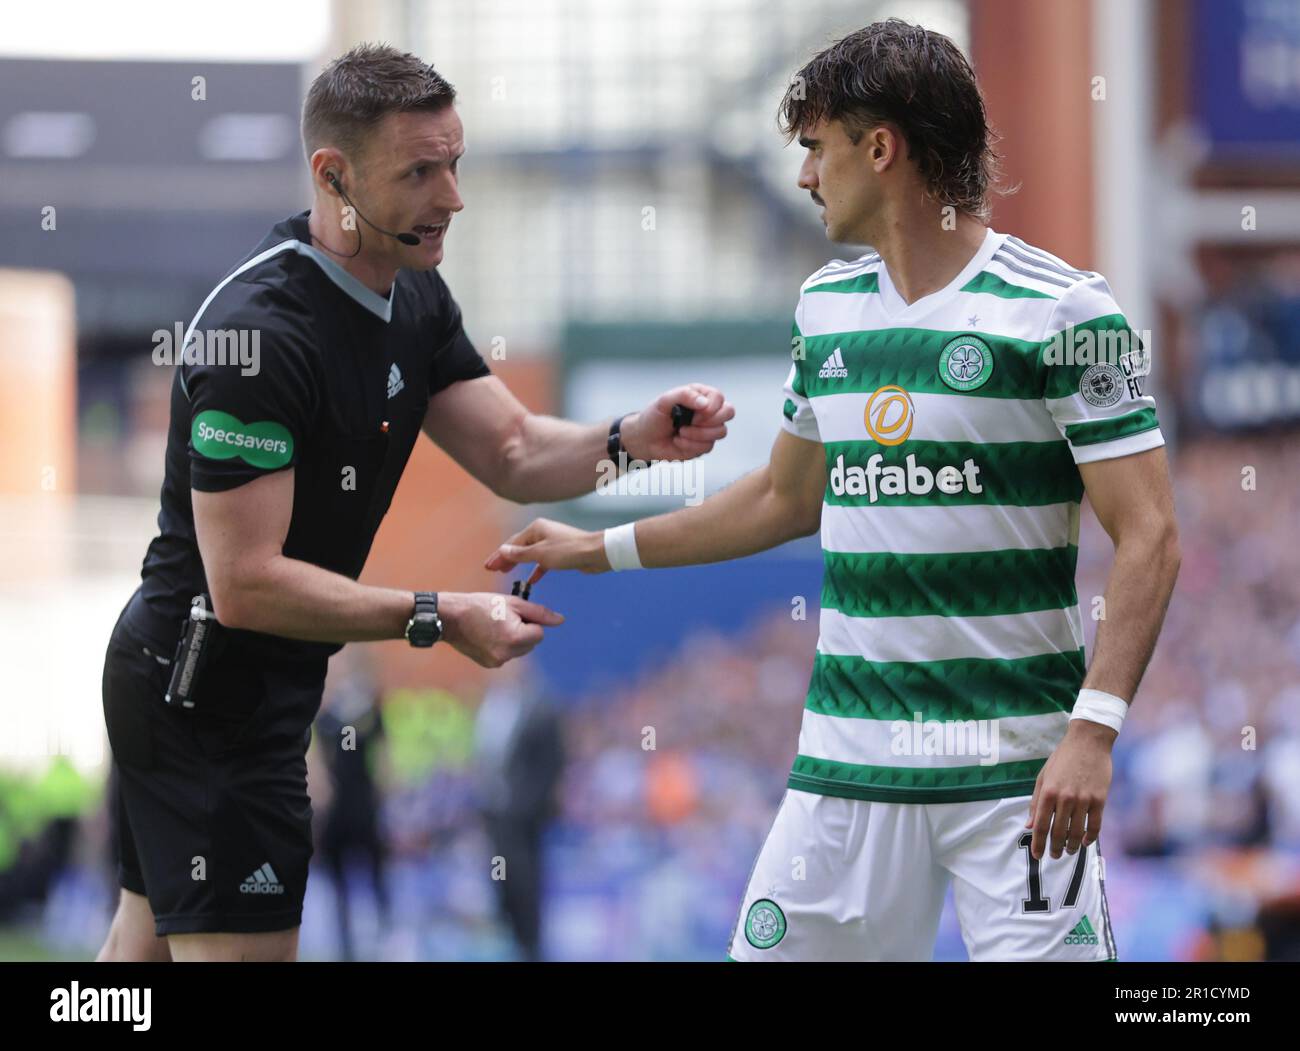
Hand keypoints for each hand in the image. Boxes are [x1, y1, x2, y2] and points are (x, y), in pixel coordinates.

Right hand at [437, 591, 563, 667]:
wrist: (450, 618)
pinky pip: (507, 655)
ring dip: (514, 639)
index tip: (513, 614)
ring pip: (520, 650)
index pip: (539, 633)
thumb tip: (561, 620)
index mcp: (516, 638)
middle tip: (504, 618)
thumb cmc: (481, 606)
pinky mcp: (490, 664)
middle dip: (524, 631)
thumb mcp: (513, 603)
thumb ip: (539, 612)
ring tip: (496, 626)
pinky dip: (503, 646)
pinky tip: (489, 635)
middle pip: (531, 643)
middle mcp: (508, 654)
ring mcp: (498, 662)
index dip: (529, 621)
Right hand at [484, 517, 607, 585]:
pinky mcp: (560, 553)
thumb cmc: (568, 551)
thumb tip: (502, 550)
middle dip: (506, 558)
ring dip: (519, 564)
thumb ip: (520, 554)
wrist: (596, 553)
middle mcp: (542, 533)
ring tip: (507, 573)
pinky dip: (536, 570)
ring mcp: (551, 542)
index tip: (488, 566)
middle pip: (519, 547)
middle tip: (494, 570)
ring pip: (530, 554)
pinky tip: (531, 580)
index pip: (511, 543)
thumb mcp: (540, 553)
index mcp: (535, 529)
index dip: (499, 555)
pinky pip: (542, 561)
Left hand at [619, 384, 734, 460]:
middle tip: (690, 422)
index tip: (693, 413)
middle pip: (728, 413)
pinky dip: (690, 445)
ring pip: (720, 432)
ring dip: (698, 434)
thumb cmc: (654, 417)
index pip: (719, 397)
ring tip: (680, 432)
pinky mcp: (704, 445)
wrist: (645, 439)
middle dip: (709, 421)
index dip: (710, 407)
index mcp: (700, 395)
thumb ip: (684, 395)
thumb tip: (705, 403)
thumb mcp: (664, 401)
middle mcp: (708, 411)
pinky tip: (678, 441)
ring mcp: (707, 429)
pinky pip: (708, 447)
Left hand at [1025, 719, 1115, 859]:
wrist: (1088, 742)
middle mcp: (1065, 798)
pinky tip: (1084, 842)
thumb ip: (1036, 802)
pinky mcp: (1100, 799)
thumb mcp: (1043, 777)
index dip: (1038, 843)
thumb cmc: (1062, 759)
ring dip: (1071, 846)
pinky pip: (1095, 825)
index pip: (1041, 825)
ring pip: (1077, 832)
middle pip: (1058, 832)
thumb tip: (1030, 825)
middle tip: (1054, 856)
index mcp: (1048, 792)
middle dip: (1055, 848)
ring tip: (1068, 851)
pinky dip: (1090, 837)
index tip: (1038, 855)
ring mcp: (1083, 799)